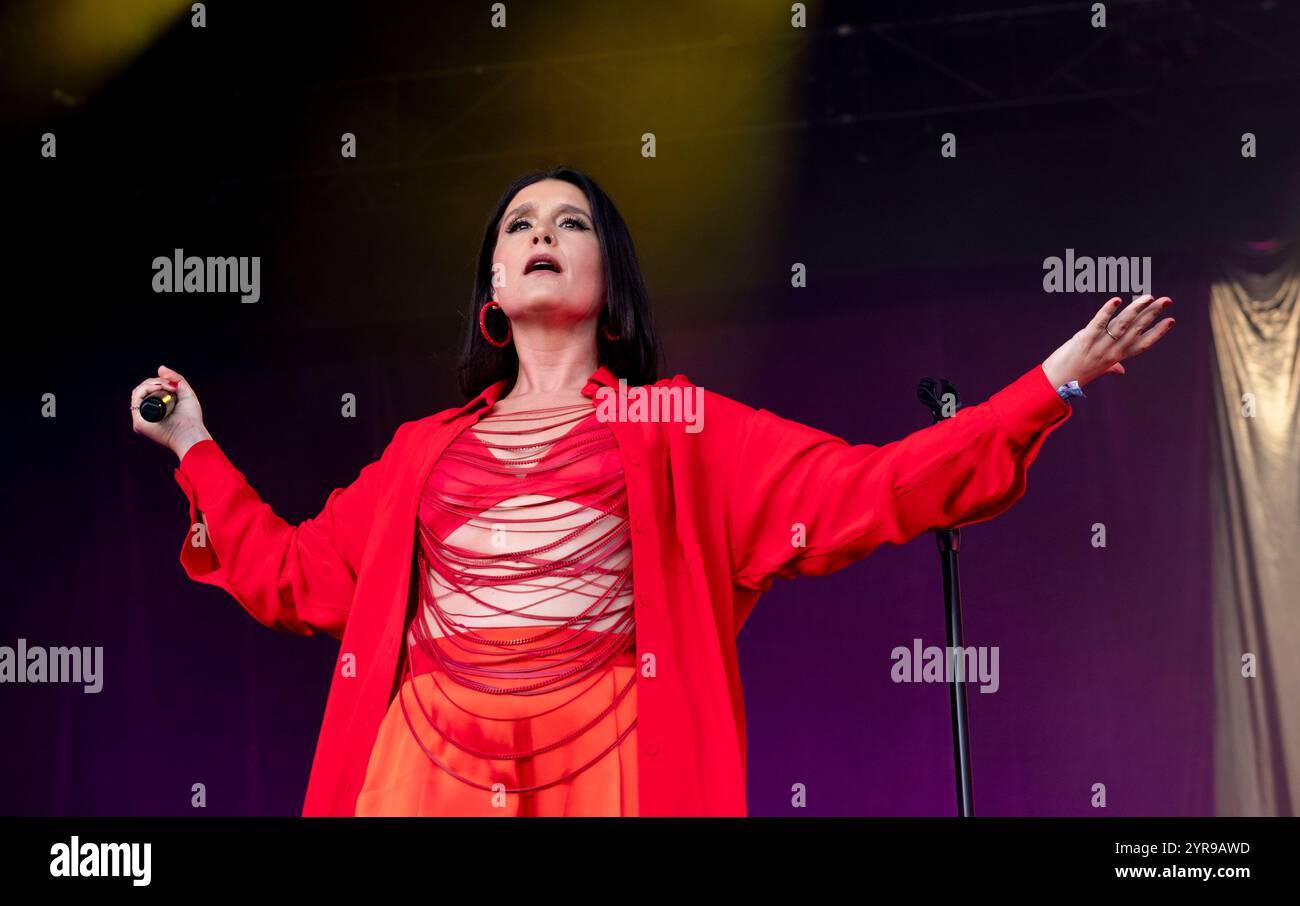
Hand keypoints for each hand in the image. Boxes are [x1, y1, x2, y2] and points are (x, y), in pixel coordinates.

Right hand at [130, 365, 211, 461]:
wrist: (191, 432)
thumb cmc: (191, 418)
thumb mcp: (185, 393)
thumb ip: (176, 379)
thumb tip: (159, 368)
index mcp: (157, 408)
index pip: (150, 389)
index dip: (159, 382)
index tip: (174, 385)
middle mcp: (147, 413)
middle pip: (143, 388)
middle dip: (157, 382)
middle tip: (172, 386)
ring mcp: (142, 417)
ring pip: (138, 391)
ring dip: (152, 384)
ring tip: (168, 388)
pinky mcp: (139, 421)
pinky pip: (136, 398)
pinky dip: (146, 389)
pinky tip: (159, 388)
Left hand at [1041, 294, 1174, 388]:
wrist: (1056, 384)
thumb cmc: (1076, 374)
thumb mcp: (1098, 370)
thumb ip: (1112, 367)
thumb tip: (1121, 371)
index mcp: (1117, 357)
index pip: (1142, 344)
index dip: (1157, 332)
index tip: (1171, 320)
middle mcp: (1111, 352)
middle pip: (1136, 330)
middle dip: (1153, 314)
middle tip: (1166, 300)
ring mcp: (1099, 346)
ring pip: (1122, 325)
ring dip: (1136, 309)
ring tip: (1148, 297)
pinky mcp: (1084, 340)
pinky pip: (1098, 323)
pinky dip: (1107, 311)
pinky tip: (1116, 300)